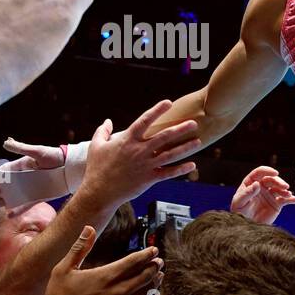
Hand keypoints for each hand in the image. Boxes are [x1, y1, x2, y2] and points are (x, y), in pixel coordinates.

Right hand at [0, 138, 65, 209]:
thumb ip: (21, 148)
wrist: (69, 167)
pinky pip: (25, 206)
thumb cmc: (53, 156)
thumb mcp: (37, 151)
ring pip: (10, 197)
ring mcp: (28, 189)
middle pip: (2, 186)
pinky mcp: (36, 197)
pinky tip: (8, 215)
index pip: (2, 172)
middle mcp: (21, 179)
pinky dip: (17, 211)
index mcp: (19, 167)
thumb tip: (4, 142)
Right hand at [41, 226, 162, 294]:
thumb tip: (89, 228)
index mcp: (106, 276)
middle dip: (154, 267)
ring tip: (159, 276)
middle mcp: (118, 292)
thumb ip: (79, 248)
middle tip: (159, 261)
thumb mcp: (63, 270)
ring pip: (146, 293)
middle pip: (145, 276)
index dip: (147, 254)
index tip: (154, 250)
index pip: (134, 261)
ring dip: (154, 283)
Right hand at [76, 100, 199, 209]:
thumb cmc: (96, 168)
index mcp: (127, 140)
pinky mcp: (148, 179)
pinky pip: (168, 173)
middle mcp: (139, 151)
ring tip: (198, 141)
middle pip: (164, 137)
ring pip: (170, 155)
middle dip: (180, 129)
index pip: (145, 121)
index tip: (168, 102)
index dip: (157, 111)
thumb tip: (107, 121)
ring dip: (185, 148)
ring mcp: (145, 165)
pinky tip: (192, 165)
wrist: (99, 192)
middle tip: (194, 122)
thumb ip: (102, 131)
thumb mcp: (96, 146)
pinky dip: (181, 169)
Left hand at [231, 166, 294, 224]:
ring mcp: (269, 194)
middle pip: (272, 179)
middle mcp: (261, 187)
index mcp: (250, 183)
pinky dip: (291, 199)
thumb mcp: (239, 203)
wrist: (247, 226)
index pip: (259, 173)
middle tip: (285, 186)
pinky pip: (285, 200)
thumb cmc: (239, 213)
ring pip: (279, 188)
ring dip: (285, 190)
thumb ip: (247, 193)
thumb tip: (257, 184)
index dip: (267, 171)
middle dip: (279, 182)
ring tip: (288, 194)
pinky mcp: (276, 204)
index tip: (275, 173)